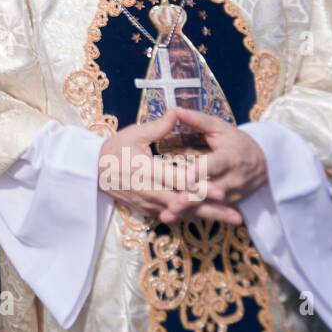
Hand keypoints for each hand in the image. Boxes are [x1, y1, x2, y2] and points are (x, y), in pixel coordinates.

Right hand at [97, 114, 245, 224]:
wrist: (94, 172)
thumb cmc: (115, 149)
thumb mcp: (133, 134)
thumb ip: (158, 127)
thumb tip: (177, 112)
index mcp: (148, 170)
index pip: (178, 180)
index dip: (201, 188)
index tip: (222, 191)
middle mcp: (151, 191)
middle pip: (186, 203)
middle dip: (212, 209)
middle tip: (237, 215)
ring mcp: (150, 204)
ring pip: (183, 213)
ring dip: (208, 216)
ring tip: (234, 219)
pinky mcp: (150, 210)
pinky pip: (175, 215)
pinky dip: (194, 216)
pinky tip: (214, 217)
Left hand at [167, 107, 267, 219]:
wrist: (265, 163)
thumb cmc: (235, 141)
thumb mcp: (220, 127)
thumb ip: (198, 120)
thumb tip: (175, 109)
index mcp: (230, 157)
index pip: (214, 165)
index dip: (201, 171)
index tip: (185, 175)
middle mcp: (232, 179)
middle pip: (209, 191)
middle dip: (190, 198)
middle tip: (171, 205)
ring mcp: (231, 195)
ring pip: (208, 205)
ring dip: (188, 211)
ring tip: (167, 216)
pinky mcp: (228, 204)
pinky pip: (209, 210)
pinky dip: (191, 214)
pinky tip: (172, 219)